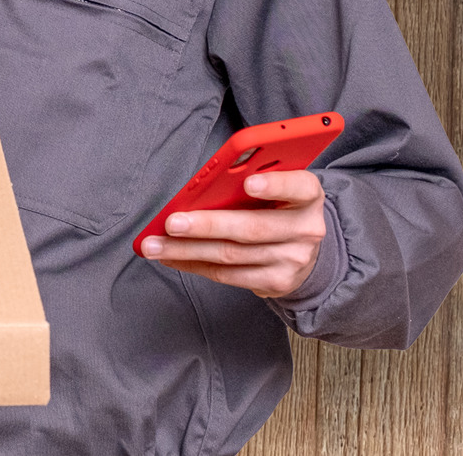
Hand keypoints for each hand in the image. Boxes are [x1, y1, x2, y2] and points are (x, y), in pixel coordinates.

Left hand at [139, 170, 326, 297]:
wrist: (303, 251)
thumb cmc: (276, 207)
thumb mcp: (274, 187)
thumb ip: (247, 180)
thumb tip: (199, 188)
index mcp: (307, 195)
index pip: (299, 186)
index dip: (275, 185)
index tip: (249, 182)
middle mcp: (306, 229)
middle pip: (251, 228)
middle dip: (206, 225)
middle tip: (172, 223)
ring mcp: (293, 260)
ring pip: (231, 255)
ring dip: (186, 250)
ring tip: (154, 245)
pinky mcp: (277, 282)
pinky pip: (228, 275)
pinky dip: (194, 265)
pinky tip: (171, 257)